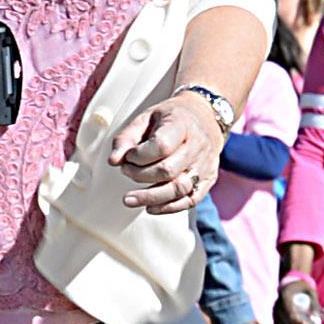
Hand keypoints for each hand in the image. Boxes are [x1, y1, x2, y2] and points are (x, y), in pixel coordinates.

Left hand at [110, 93, 223, 214]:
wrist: (205, 116)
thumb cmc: (171, 117)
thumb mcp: (146, 117)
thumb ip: (127, 138)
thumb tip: (114, 161)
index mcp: (182, 125)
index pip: (161, 146)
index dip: (139, 156)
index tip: (127, 156)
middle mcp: (198, 145)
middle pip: (168, 170)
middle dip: (140, 175)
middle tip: (126, 171)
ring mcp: (206, 164)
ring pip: (179, 189)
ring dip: (151, 198)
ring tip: (129, 199)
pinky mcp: (209, 178)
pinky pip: (191, 199)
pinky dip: (169, 207)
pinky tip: (150, 207)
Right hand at [274, 267, 321, 323]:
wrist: (290, 286)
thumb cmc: (303, 289)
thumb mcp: (311, 292)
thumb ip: (316, 305)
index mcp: (285, 296)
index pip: (290, 313)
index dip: (299, 323)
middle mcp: (277, 305)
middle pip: (286, 323)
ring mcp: (274, 313)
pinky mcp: (274, 319)